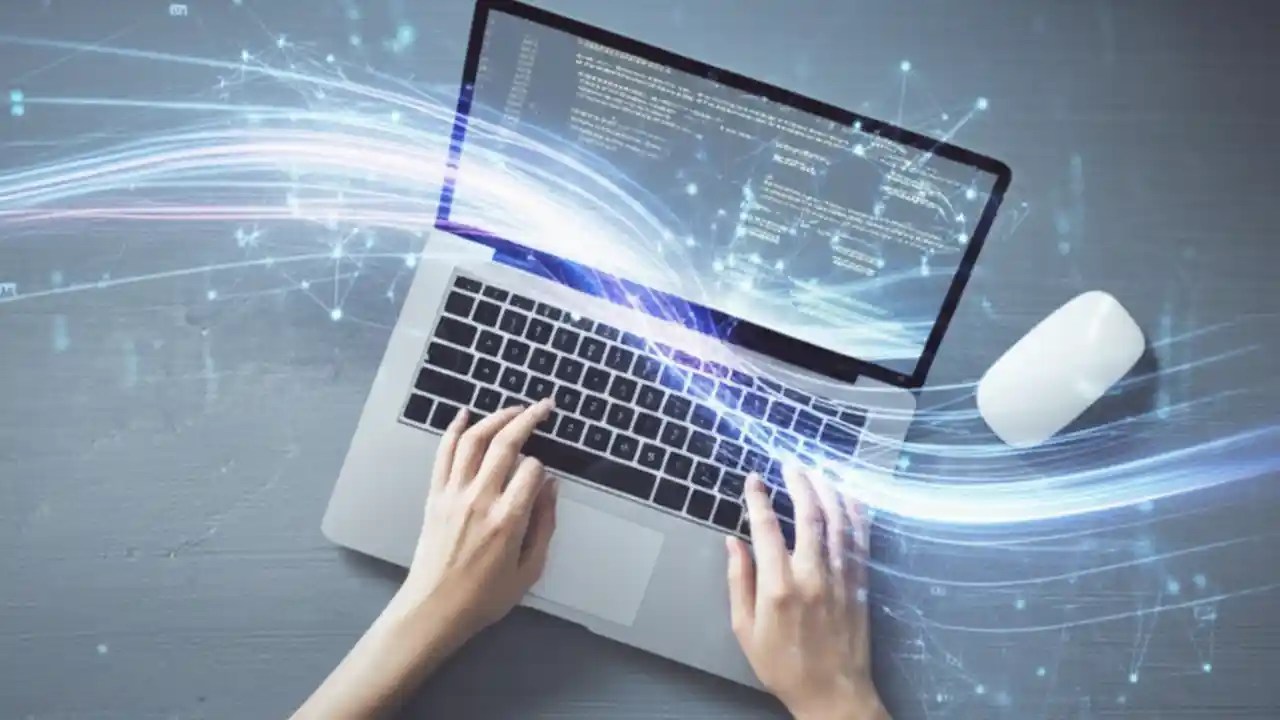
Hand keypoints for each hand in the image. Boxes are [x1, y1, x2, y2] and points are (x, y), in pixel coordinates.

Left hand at [400, 400, 558, 640]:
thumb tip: (552, 485)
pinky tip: (466, 414)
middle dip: (529, 418)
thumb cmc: (486, 596)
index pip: (532, 470)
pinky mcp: (435, 494)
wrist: (434, 608)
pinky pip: (444, 453)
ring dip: (496, 417)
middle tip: (545, 406)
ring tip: (514, 409)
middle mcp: (480, 498)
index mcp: (508, 519)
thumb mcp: (530, 569)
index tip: (544, 476)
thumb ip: (545, 524)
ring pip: (474, 440)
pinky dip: (454, 428)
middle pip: (505, 443)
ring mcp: (454, 493)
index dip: (543, 467)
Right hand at [726, 468, 888, 719]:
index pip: (766, 528)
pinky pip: (860, 540)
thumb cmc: (782, 665)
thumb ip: (738, 582)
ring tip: (817, 470)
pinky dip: (856, 514)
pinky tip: (850, 496)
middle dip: (797, 482)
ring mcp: (841, 578)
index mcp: (778, 587)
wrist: (833, 694)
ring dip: (827, 489)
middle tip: (789, 464)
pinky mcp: (861, 584)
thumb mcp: (745, 629)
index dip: (758, 499)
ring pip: (837, 521)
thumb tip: (732, 542)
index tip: (753, 480)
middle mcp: (812, 575)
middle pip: (808, 514)